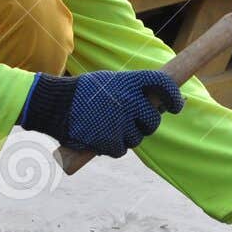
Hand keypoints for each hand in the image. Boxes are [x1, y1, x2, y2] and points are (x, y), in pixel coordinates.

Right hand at [19, 70, 184, 157]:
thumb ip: (132, 90)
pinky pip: (121, 150)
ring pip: (137, 138)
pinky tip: (99, 136)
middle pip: (153, 120)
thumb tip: (158, 104)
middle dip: (145, 124)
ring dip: (126, 136)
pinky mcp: (110, 141)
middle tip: (132, 122)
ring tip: (106, 126)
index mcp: (129, 81)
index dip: (174, 96)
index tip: (177, 106)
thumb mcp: (109, 81)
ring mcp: (121, 122)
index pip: (163, 84)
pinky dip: (113, 147)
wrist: (54, 105)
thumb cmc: (82, 93)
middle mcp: (129, 100)